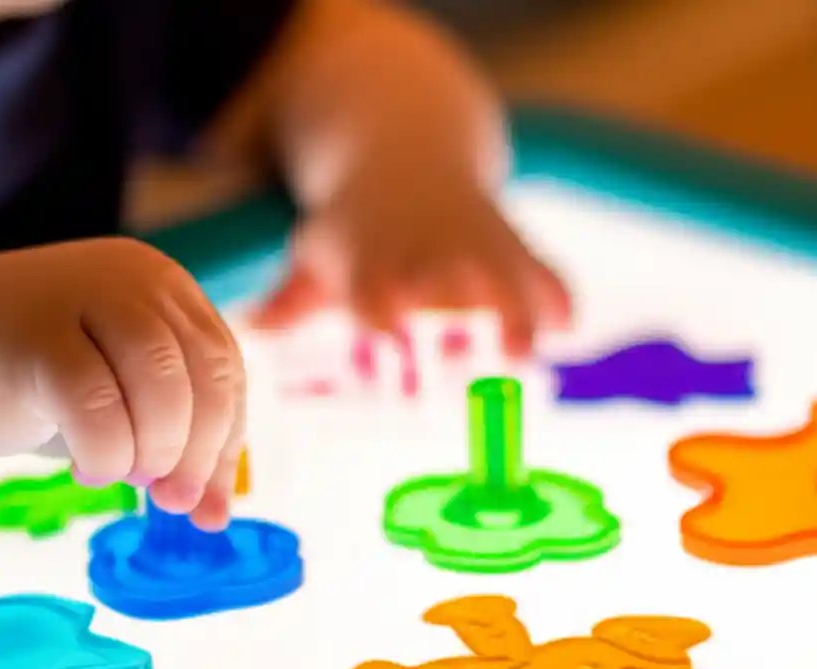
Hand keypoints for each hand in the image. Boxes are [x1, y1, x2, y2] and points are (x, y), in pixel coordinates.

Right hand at [0, 237, 244, 529]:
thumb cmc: (34, 379)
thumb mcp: (122, 400)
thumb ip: (173, 440)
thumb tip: (216, 514)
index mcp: (164, 288)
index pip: (223, 366)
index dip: (223, 441)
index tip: (204, 502)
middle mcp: (134, 283)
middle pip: (202, 374)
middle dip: (196, 452)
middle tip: (170, 501)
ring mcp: (84, 299)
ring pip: (160, 384)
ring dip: (154, 450)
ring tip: (122, 473)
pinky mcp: (37, 336)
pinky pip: (97, 406)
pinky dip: (106, 452)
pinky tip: (87, 468)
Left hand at [252, 165, 570, 356]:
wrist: (404, 155)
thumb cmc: (353, 225)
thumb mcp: (317, 255)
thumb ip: (292, 299)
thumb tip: (252, 325)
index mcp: (375, 264)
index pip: (375, 293)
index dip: (382, 313)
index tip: (390, 340)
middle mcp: (428, 258)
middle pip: (448, 288)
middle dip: (458, 320)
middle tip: (462, 365)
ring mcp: (474, 250)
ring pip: (505, 280)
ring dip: (518, 314)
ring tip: (524, 358)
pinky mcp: (512, 247)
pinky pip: (542, 271)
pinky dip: (556, 294)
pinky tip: (564, 323)